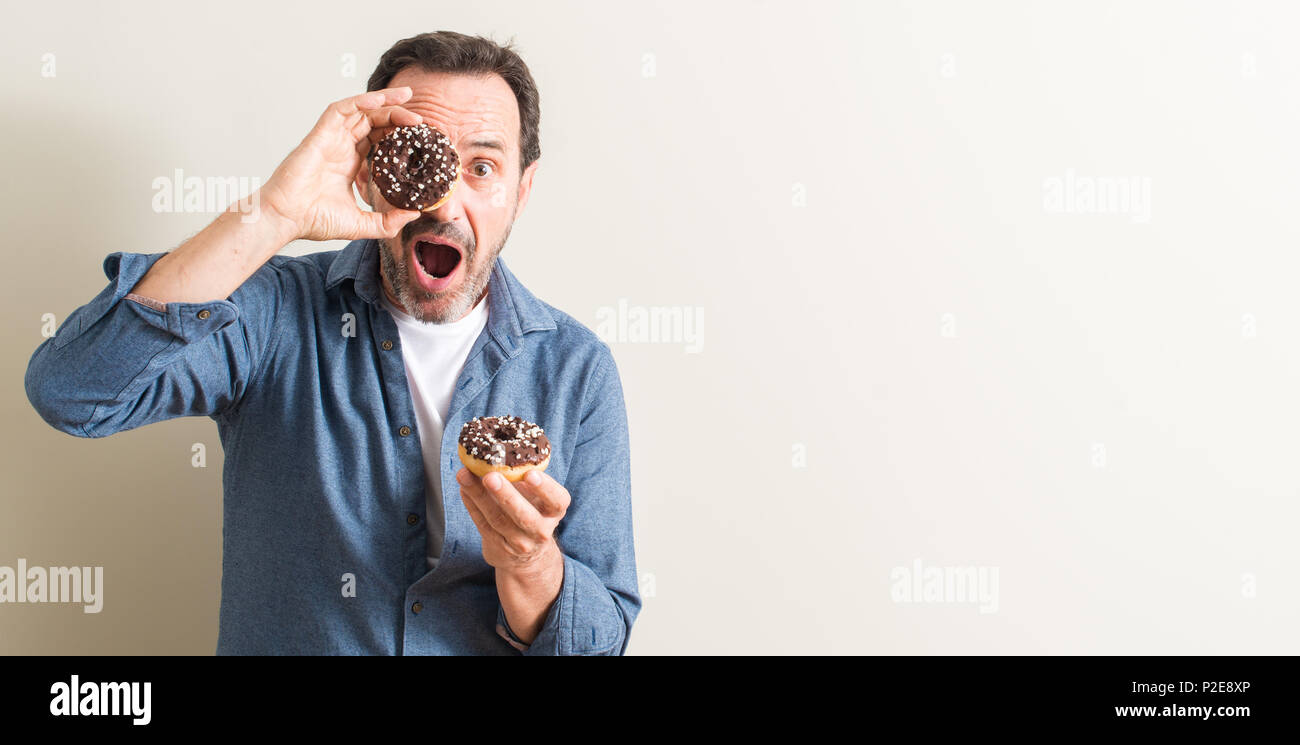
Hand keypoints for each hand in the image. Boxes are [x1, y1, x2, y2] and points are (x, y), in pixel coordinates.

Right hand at [260, 87, 423, 241]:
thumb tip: (415, 213)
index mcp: (350, 163)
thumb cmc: (313, 220)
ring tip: (407, 97)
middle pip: (373, 122)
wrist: (285, 219)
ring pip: (360, 110)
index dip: (398, 134)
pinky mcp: (319, 134)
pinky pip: (341, 110)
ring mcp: (330, 139)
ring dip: (384, 102)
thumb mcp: (361, 224)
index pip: (378, 140)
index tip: (419, 137)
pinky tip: (380, 100)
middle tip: (420, 119)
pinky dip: (360, 101)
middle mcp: (341, 147)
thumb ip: (387, 222)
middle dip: (397, 115)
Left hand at [457, 467, 570, 574]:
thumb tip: (500, 448)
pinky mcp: (499, 547)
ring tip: (465, 476)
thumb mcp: (539, 497)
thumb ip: (526, 477)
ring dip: (479, 496)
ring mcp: (520, 542)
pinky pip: (483, 524)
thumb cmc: (532, 510)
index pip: (557, 500)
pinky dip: (472, 505)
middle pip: (524, 515)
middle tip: (490, 476)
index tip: (530, 474)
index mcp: (555, 510)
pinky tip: (464, 489)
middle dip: (506, 495)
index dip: (545, 488)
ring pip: (498, 520)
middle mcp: (541, 529)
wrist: (527, 552)